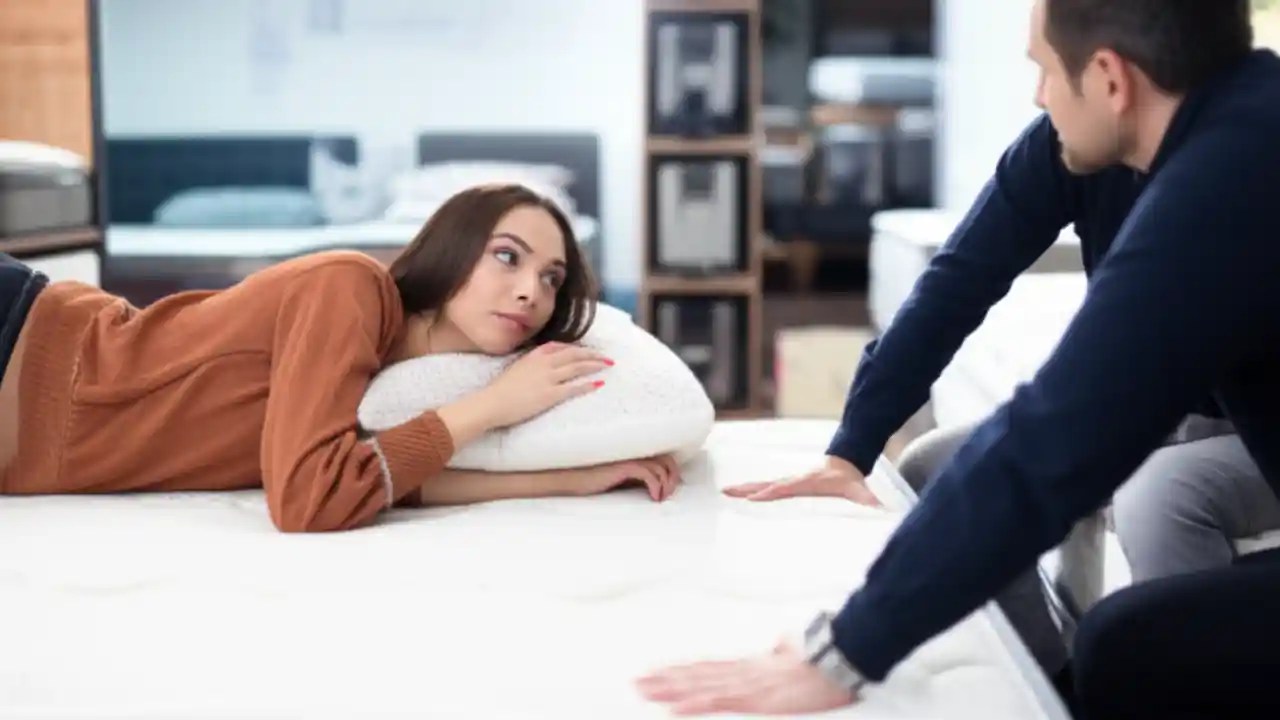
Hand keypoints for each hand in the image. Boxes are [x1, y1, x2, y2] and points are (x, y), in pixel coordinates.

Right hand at [480, 342, 611, 428]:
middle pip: (574, 354)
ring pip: (577, 367)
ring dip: (594, 365)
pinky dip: (588, 384)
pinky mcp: (551, 394)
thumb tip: (541, 366)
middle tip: (605, 357)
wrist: (492, 402)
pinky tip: (598, 384)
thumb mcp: (516, 368)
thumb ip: (531, 364)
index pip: (560, 347)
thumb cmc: (500, 390)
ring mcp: (549, 378)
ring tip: (607, 365)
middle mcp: (544, 363)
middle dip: (591, 354)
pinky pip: (574, 387)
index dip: (576, 348)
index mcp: (534, 355)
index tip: (586, 351)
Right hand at [568, 454, 681, 501]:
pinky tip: (653, 497)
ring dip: (666, 484)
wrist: (571, 480)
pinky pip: (648, 473)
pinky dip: (656, 486)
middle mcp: (634, 453)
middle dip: (673, 478)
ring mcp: (629, 458)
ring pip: (660, 467)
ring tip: (660, 498)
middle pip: (666, 459)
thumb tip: (654, 491)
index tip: (668, 490)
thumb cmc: (592, 482)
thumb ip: (634, 481)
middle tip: (668, 494)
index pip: (663, 457)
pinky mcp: (623, 466)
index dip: (671, 472)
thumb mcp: (619, 482)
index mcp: (634, 455)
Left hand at [636, 639, 858, 715]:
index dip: (684, 670)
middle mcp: (743, 672)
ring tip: (644, 690)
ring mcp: (746, 685)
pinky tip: (672, 708)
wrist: (838, 658)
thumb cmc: (823, 661)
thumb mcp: (797, 654)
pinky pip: (716, 702)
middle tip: (638, 682)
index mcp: (752, 666)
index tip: (662, 671)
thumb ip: (781, 651)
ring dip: (669, 689)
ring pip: (698, 687)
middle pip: (696, 676)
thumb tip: (779, 643)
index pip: (709, 668)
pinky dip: (691, 705)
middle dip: (666, 679)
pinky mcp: (754, 699)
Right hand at [722, 455, 880, 505]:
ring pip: (762, 484)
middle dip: (749, 489)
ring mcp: (788, 482)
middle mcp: (794, 481)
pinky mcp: (786, 484)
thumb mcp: (859, 491)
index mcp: (807, 482)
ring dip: (744, 488)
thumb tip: (880, 510)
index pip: (786, 488)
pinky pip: (765, 486)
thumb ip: (869, 501)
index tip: (756, 497)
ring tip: (725, 491)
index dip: (772, 492)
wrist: (845, 464)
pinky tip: (736, 494)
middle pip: (767, 485)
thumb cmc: (849, 481)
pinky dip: (749, 489)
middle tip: (729, 492)